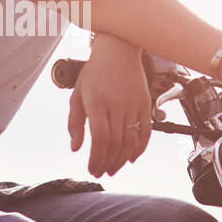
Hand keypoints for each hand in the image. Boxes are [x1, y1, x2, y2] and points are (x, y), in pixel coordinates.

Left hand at [68, 35, 152, 176]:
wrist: (119, 48)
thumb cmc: (94, 72)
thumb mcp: (77, 94)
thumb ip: (75, 122)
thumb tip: (76, 148)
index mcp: (96, 101)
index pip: (100, 137)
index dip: (97, 158)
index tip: (92, 169)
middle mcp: (116, 104)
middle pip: (115, 143)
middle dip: (107, 163)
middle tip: (101, 172)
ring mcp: (133, 104)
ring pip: (131, 140)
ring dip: (122, 159)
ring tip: (113, 168)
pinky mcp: (145, 103)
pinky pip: (146, 131)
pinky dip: (140, 148)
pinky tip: (131, 158)